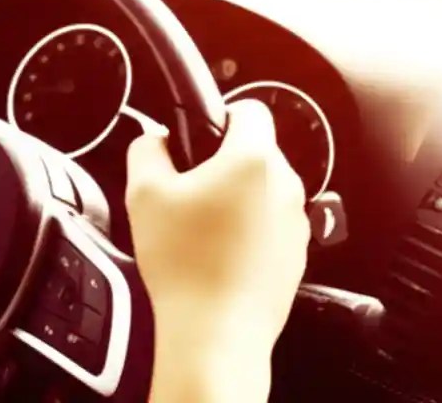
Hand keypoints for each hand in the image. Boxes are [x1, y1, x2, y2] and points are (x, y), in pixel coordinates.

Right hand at [126, 100, 307, 397]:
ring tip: (201, 228)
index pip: (249, 108)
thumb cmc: (184, 264)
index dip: (219, 116)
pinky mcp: (297, 254)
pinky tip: (218, 254)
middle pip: (257, 151)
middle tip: (187, 191)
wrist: (216, 333)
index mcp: (253, 159)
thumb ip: (146, 150)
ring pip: (264, 189)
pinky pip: (271, 224)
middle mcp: (285, 185)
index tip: (197, 139)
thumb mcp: (144, 194)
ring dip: (237, 198)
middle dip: (223, 163)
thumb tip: (155, 140)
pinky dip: (249, 230)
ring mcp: (297, 222)